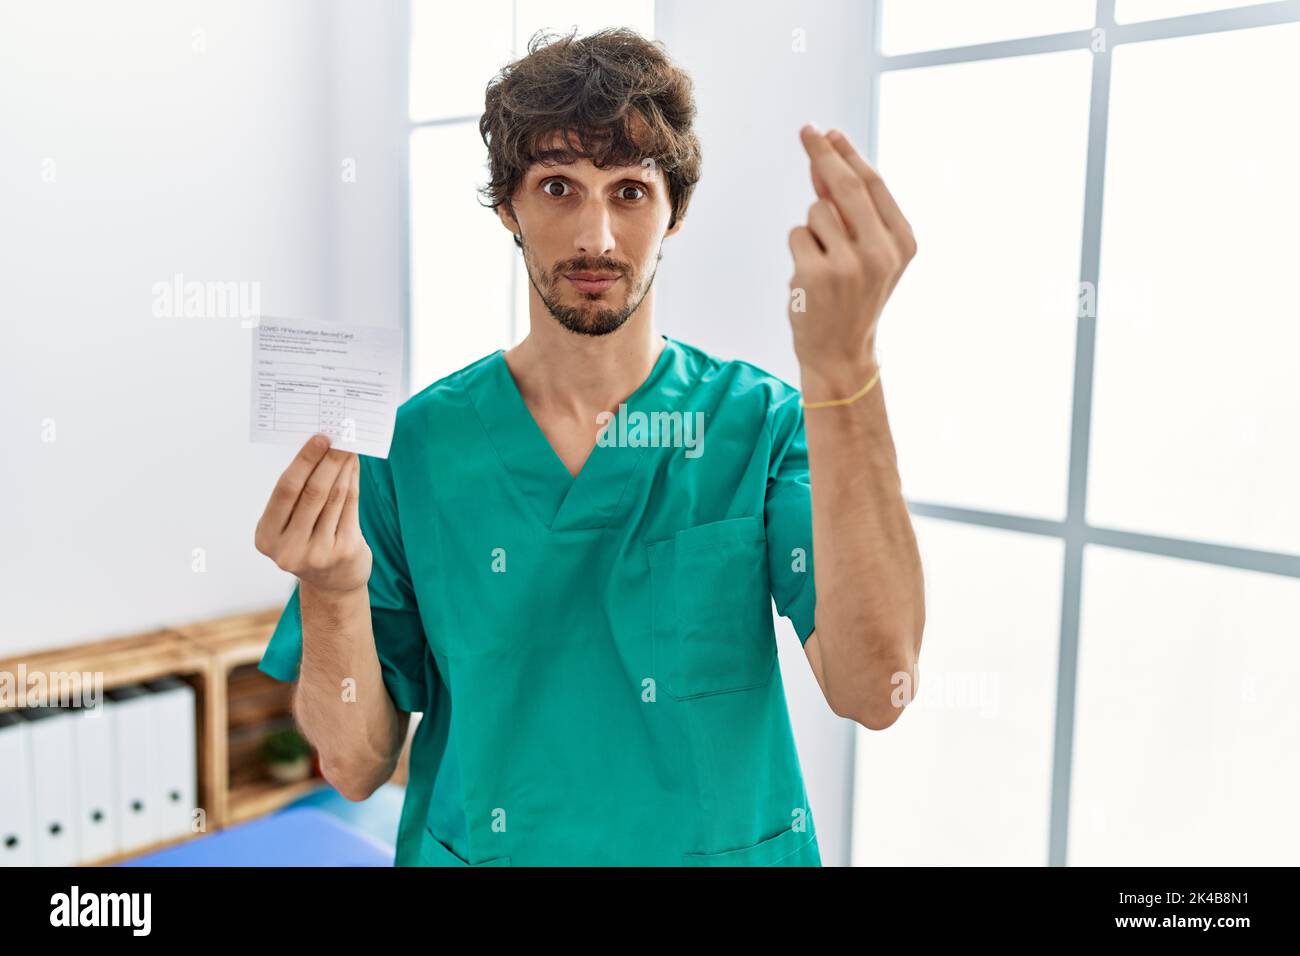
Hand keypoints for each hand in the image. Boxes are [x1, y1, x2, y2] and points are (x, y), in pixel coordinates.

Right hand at [254, 434, 371, 594]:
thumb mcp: (291, 523)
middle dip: (328, 460)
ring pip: (335, 497)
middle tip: (340, 436)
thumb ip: (298, 493)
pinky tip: (354, 467)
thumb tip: (319, 446)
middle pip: (312, 492)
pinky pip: (351, 507)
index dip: (304, 461)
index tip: (319, 438)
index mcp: (266, 536)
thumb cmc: (308, 541)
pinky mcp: (344, 552)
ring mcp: (318, 553)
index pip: (285, 490)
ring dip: (343, 467)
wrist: (333, 583)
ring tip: (349, 447)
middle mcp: (289, 548)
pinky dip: (353, 482)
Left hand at [788, 124, 916, 394]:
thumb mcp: (869, 253)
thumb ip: (852, 211)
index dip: (847, 153)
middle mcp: (881, 252)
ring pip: (816, 212)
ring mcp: (848, 265)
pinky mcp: (816, 276)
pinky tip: (810, 276)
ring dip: (813, 227)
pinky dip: (799, 249)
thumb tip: (824, 164)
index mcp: (903, 242)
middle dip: (823, 152)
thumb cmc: (854, 297)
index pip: (873, 183)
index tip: (827, 131)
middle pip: (846, 185)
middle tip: (806, 130)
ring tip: (823, 259)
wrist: (842, 352)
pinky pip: (797, 235)